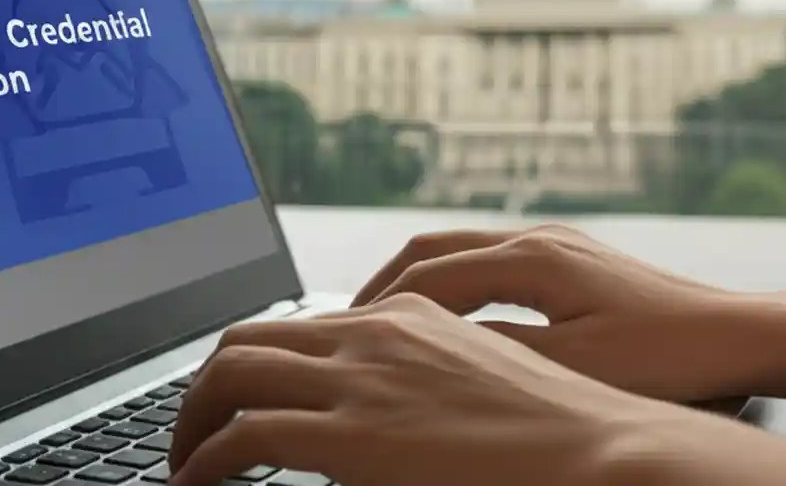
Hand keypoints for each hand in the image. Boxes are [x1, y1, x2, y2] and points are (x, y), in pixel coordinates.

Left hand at [168, 293, 654, 485]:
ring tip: (184, 454)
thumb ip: (426, 381)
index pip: (304, 323)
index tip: (242, 395)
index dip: (257, 359)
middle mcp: (375, 332)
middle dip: (207, 382)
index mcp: (409, 315)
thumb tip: (391, 411)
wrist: (601, 450)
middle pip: (251, 336)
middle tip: (194, 424)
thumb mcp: (486, 382)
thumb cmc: (562, 428)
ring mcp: (360, 378)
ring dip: (192, 413)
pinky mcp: (353, 434)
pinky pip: (245, 435)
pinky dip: (204, 457)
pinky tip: (195, 481)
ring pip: (233, 371)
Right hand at [352, 225, 753, 403]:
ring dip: (417, 282)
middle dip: (383, 285)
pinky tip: (450, 318)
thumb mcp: (573, 368)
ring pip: (461, 251)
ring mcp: (558, 245)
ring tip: (383, 318)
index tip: (340, 336)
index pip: (427, 279)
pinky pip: (492, 262)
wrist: (741, 336)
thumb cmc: (669, 357)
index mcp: (532, 260)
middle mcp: (538, 239)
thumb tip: (429, 347)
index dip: (377, 310)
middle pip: (433, 250)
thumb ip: (496, 353)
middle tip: (342, 320)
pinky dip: (454, 286)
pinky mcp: (574, 261)